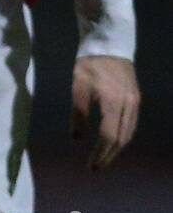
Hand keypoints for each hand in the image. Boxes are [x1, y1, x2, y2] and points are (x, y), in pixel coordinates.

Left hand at [70, 55, 139, 169]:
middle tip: (96, 168)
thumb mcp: (78, 87)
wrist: (110, 44)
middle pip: (121, 139)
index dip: (100, 153)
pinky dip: (122, 137)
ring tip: (103, 158)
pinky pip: (131, 124)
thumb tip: (77, 139)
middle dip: (108, 155)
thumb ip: (78, 113)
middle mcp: (128, 105)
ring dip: (116, 148)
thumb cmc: (90, 64)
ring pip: (128, 133)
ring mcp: (135, 102)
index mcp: (113, 102)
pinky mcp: (136, 99)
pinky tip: (113, 141)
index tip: (91, 166)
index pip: (108, 136)